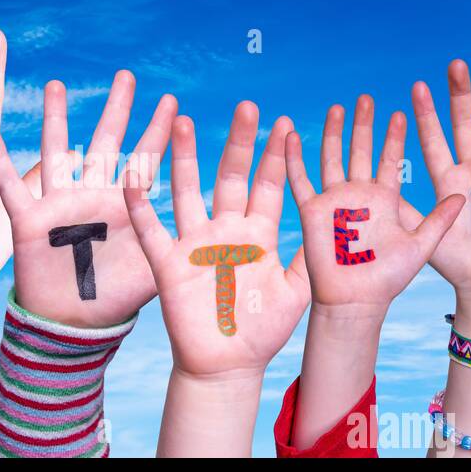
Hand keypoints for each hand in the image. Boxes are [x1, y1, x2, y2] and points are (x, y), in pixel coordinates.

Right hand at [0, 71, 176, 326]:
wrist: (72, 327)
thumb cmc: (115, 301)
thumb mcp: (153, 271)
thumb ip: (175, 246)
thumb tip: (217, 236)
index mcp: (125, 205)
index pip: (145, 159)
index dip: (159, 132)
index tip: (174, 101)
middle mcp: (93, 196)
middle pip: (106, 142)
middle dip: (117, 109)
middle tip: (128, 75)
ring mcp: (60, 204)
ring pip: (57, 150)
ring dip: (55, 118)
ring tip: (55, 85)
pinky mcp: (29, 220)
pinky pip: (10, 185)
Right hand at [124, 103, 310, 376]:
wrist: (227, 366)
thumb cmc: (263, 331)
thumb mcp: (298, 290)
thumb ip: (310, 256)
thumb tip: (337, 226)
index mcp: (259, 235)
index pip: (270, 186)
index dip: (277, 156)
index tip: (287, 122)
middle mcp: (226, 231)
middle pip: (231, 176)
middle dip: (239, 142)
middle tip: (247, 105)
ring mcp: (196, 244)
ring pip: (188, 190)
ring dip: (184, 157)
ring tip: (182, 121)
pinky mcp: (170, 264)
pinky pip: (152, 230)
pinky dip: (142, 206)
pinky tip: (134, 178)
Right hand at [286, 95, 463, 310]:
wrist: (356, 301)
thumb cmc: (389, 278)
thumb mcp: (421, 244)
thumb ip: (438, 219)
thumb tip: (461, 195)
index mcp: (384, 198)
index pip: (389, 159)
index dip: (393, 137)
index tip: (400, 111)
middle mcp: (358, 195)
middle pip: (359, 150)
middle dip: (363, 124)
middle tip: (366, 98)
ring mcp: (334, 201)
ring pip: (331, 158)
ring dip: (332, 133)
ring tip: (336, 108)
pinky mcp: (312, 211)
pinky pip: (299, 180)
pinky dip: (292, 158)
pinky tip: (288, 136)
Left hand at [407, 61, 470, 295]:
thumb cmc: (456, 266)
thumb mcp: (422, 235)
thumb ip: (403, 210)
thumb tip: (369, 188)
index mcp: (446, 180)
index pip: (434, 139)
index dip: (426, 115)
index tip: (417, 86)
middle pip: (465, 125)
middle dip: (459, 96)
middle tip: (454, 64)